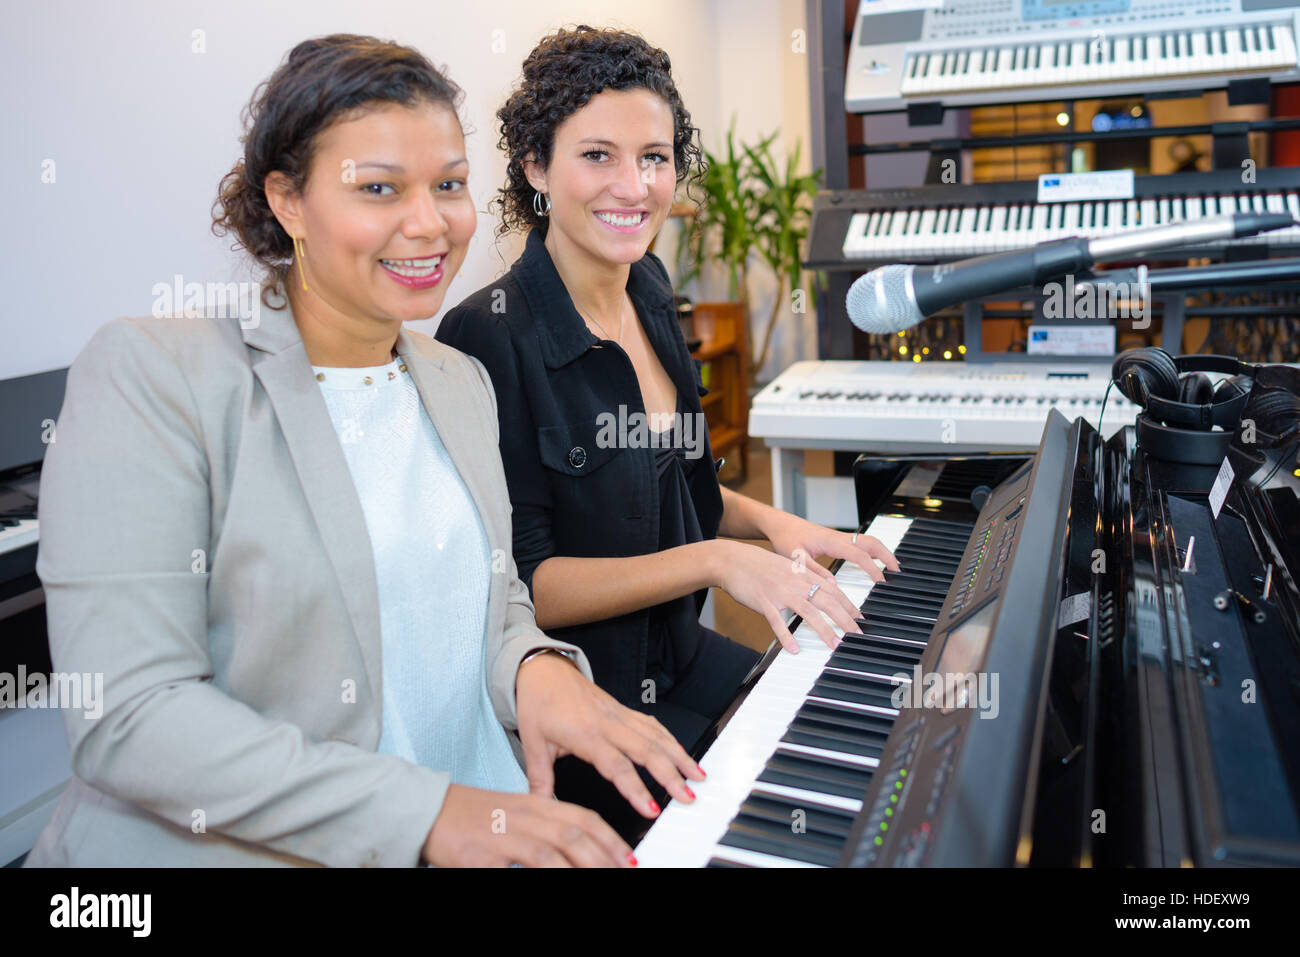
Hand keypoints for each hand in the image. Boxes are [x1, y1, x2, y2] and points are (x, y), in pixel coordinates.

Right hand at [422, 783, 633, 866]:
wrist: (429, 811)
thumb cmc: (474, 815)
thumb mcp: (517, 813)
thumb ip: (547, 828)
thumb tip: (579, 850)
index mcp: (535, 804)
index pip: (583, 817)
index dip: (610, 839)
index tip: (629, 858)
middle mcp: (524, 816)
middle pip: (573, 836)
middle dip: (603, 859)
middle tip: (623, 872)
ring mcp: (503, 836)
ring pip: (549, 854)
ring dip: (577, 871)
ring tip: (597, 882)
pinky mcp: (482, 857)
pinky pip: (515, 871)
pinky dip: (539, 878)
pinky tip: (553, 884)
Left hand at [514, 651, 703, 817]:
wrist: (542, 670)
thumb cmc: (538, 703)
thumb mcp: (532, 743)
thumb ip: (540, 778)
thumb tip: (540, 806)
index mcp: (585, 734)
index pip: (617, 766)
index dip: (636, 789)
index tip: (651, 809)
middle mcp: (607, 723)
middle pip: (647, 751)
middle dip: (672, 775)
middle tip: (688, 797)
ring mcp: (618, 715)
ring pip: (657, 735)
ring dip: (680, 756)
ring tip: (697, 777)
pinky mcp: (623, 710)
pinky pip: (653, 725)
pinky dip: (671, 740)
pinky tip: (682, 753)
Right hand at [711, 540, 863, 651]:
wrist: (732, 560)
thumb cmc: (759, 564)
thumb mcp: (788, 565)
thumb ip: (809, 576)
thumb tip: (829, 585)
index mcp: (802, 574)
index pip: (832, 590)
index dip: (848, 605)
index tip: (860, 618)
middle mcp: (795, 582)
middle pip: (826, 601)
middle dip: (845, 619)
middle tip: (857, 635)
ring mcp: (780, 592)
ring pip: (808, 611)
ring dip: (824, 629)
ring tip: (835, 644)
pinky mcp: (764, 602)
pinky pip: (777, 622)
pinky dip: (786, 636)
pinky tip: (794, 649)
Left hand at [763, 511, 900, 584]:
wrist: (780, 525)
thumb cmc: (785, 539)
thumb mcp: (795, 558)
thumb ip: (813, 570)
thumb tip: (833, 585)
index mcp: (830, 541)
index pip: (858, 554)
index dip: (872, 567)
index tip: (881, 580)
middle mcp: (839, 537)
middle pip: (870, 543)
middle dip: (887, 555)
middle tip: (897, 572)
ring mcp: (840, 537)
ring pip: (868, 541)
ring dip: (882, 552)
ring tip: (893, 568)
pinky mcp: (837, 540)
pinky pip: (861, 544)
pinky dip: (873, 551)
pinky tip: (876, 561)